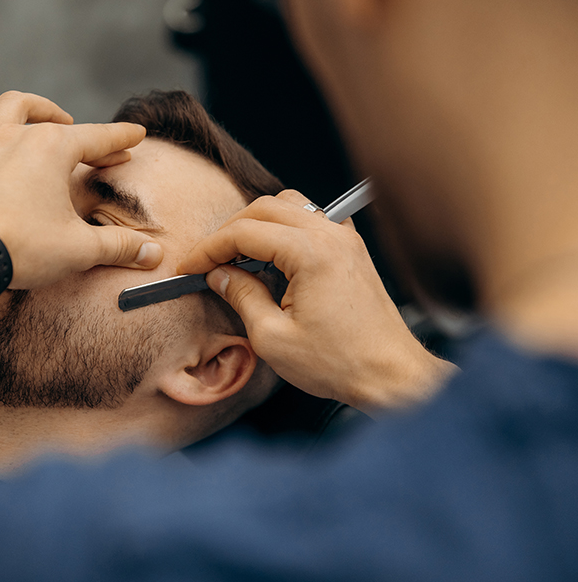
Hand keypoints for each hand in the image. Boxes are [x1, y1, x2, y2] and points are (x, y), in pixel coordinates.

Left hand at [0, 91, 162, 289]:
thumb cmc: (21, 248)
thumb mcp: (80, 249)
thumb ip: (119, 246)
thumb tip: (153, 253)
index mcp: (52, 149)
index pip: (97, 137)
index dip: (120, 138)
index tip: (136, 135)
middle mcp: (16, 137)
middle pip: (52, 118)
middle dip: (76, 126)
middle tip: (90, 143)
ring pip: (5, 108)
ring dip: (27, 109)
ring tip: (38, 119)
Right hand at [179, 190, 455, 413]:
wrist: (391, 375)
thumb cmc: (340, 362)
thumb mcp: (273, 338)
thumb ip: (242, 297)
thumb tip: (219, 275)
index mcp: (310, 253)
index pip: (244, 233)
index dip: (209, 249)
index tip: (190, 267)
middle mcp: (330, 235)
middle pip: (264, 209)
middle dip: (229, 232)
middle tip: (208, 262)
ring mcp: (345, 239)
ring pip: (289, 206)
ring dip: (257, 225)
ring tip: (238, 258)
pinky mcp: (351, 250)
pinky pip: (311, 220)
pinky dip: (285, 229)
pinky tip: (274, 257)